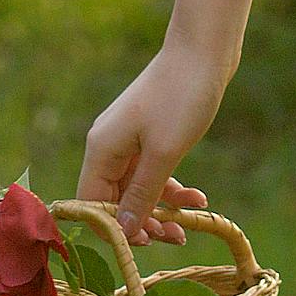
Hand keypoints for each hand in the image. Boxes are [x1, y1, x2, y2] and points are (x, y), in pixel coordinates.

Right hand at [78, 42, 224, 242]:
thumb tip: (125, 232)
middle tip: (175, 238)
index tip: (146, 244)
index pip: (92, 204)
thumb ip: (143, 194)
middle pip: (115, 200)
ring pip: (137, 189)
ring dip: (162, 209)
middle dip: (143, 223)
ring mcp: (129, 140)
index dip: (114, 229)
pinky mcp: (149, 135)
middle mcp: (108, 146)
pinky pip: (153, 173)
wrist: (203, 51)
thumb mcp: (164, 154)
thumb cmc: (181, 97)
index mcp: (101, 150)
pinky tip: (198, 198)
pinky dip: (173, 188)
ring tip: (189, 224)